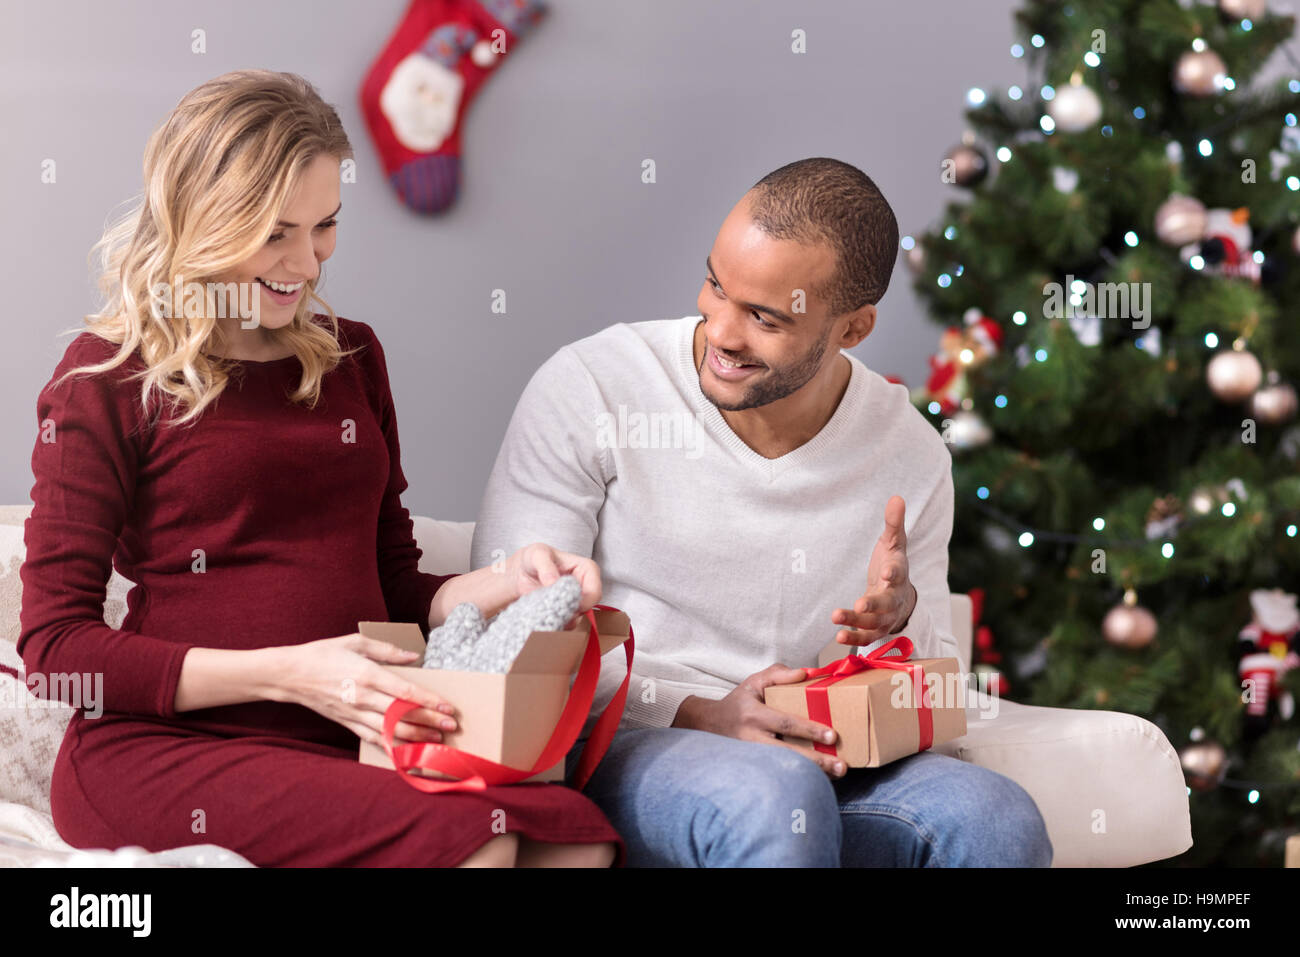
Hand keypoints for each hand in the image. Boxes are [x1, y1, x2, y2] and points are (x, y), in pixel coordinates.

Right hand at [270, 634, 458, 748]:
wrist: (291, 675)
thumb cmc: (324, 654)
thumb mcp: (356, 642)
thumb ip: (387, 650)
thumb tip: (414, 656)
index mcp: (367, 675)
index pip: (405, 692)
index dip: (429, 702)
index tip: (448, 708)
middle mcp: (362, 698)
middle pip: (402, 715)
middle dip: (430, 722)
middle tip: (452, 727)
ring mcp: (354, 714)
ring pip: (390, 731)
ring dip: (416, 737)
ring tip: (437, 740)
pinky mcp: (347, 724)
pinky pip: (373, 739)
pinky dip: (392, 747)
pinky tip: (408, 752)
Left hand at [508, 543, 601, 617]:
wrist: (521, 571)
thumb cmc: (533, 558)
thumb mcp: (537, 554)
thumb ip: (545, 566)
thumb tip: (553, 581)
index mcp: (587, 569)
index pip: (595, 592)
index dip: (583, 602)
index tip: (564, 604)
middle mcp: (585, 587)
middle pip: (587, 609)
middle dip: (570, 613)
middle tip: (549, 609)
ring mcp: (575, 601)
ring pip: (576, 619)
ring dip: (560, 619)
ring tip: (542, 611)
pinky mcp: (565, 611)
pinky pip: (565, 624)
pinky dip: (554, 623)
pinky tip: (541, 616)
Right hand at [671, 664, 846, 778]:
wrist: (708, 725)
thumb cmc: (738, 702)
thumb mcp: (753, 682)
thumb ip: (778, 674)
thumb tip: (805, 673)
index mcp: (755, 715)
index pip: (785, 723)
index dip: (809, 730)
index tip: (832, 736)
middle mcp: (753, 738)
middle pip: (788, 753)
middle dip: (816, 761)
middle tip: (841, 766)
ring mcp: (753, 757)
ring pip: (785, 769)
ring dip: (812, 774)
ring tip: (835, 776)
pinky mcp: (754, 768)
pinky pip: (779, 775)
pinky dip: (799, 779)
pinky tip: (819, 781)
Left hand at [832, 494, 916, 646]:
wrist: (901, 597)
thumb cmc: (893, 565)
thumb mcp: (894, 543)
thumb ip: (893, 523)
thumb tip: (896, 497)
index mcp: (898, 574)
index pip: (898, 573)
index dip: (893, 573)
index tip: (886, 572)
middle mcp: (894, 597)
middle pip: (887, 603)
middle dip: (875, 604)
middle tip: (861, 603)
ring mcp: (885, 616)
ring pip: (874, 622)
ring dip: (856, 622)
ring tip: (836, 617)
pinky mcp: (875, 628)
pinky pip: (866, 636)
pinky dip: (854, 638)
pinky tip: (838, 636)